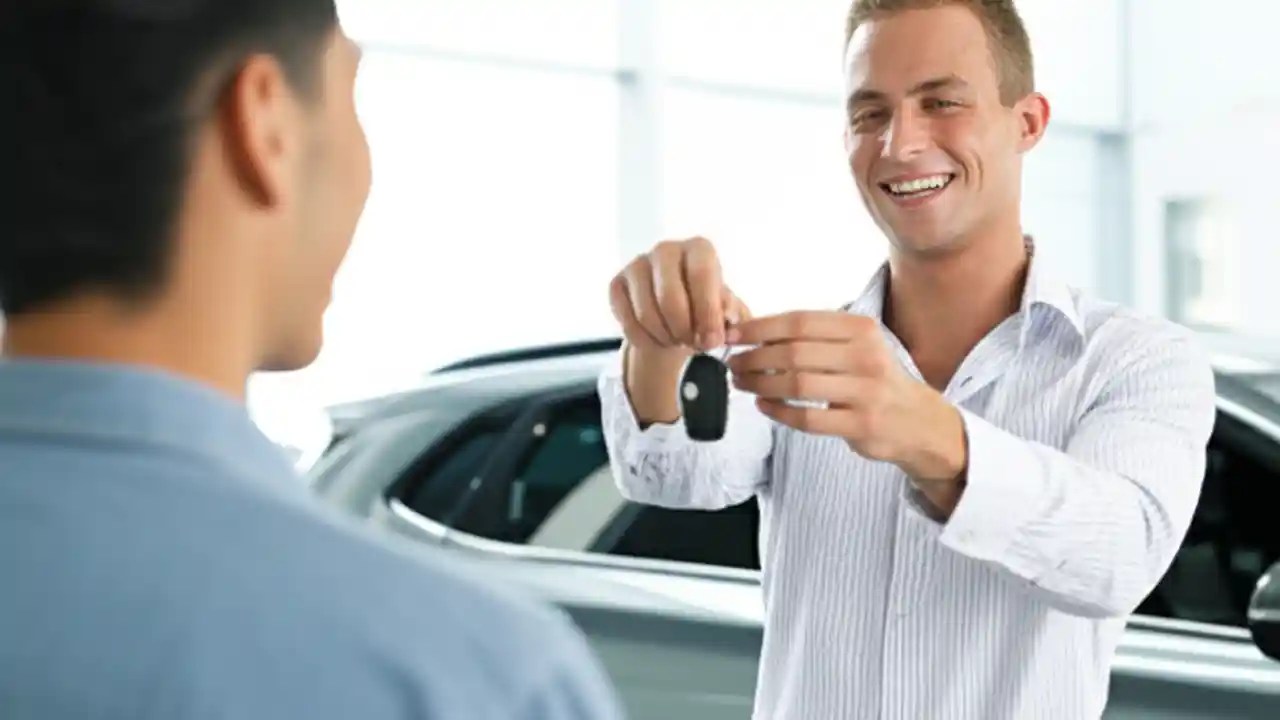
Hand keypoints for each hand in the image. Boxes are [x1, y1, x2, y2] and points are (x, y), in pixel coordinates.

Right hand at [608, 237, 750, 352]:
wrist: (680, 312)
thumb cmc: (708, 307)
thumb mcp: (728, 311)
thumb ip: (731, 313)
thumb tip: (725, 316)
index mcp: (699, 248)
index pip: (701, 275)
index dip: (707, 313)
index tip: (712, 342)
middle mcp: (666, 249)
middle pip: (669, 297)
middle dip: (683, 330)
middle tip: (693, 345)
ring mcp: (638, 265)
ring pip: (645, 313)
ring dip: (665, 337)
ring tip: (678, 342)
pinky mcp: (617, 284)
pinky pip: (627, 321)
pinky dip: (644, 340)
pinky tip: (658, 341)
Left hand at [726, 311, 966, 487]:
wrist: (918, 421)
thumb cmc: (873, 378)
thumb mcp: (856, 346)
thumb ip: (815, 338)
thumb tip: (755, 332)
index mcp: (861, 329)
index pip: (800, 322)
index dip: (760, 328)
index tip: (734, 335)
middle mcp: (867, 356)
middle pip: (795, 352)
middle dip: (755, 357)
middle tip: (733, 364)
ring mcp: (866, 392)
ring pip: (798, 384)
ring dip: (761, 383)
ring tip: (742, 383)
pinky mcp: (862, 425)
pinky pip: (808, 418)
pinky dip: (779, 411)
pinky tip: (764, 405)